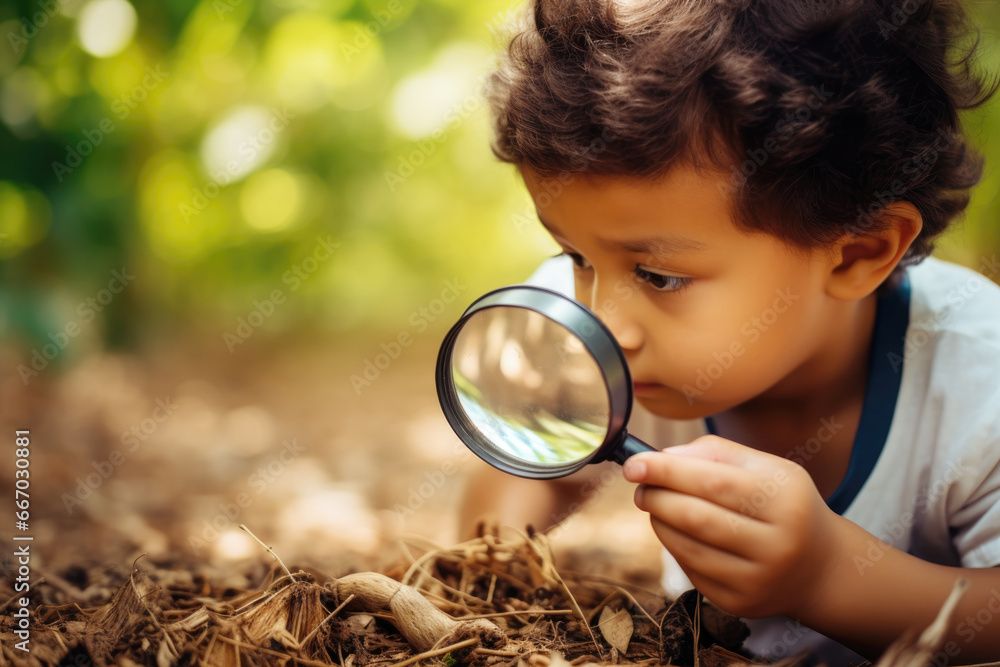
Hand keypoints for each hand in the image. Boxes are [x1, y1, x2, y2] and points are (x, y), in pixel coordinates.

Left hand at [623, 435, 844, 618]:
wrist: (818, 568)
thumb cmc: (782, 505)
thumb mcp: (766, 468)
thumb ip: (715, 452)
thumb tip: (662, 457)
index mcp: (785, 500)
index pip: (714, 481)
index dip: (667, 471)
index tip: (634, 463)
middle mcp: (776, 544)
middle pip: (696, 516)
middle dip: (657, 496)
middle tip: (639, 484)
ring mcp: (757, 579)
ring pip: (687, 546)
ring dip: (659, 520)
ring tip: (654, 502)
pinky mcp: (739, 602)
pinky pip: (690, 569)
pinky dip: (673, 544)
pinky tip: (675, 529)